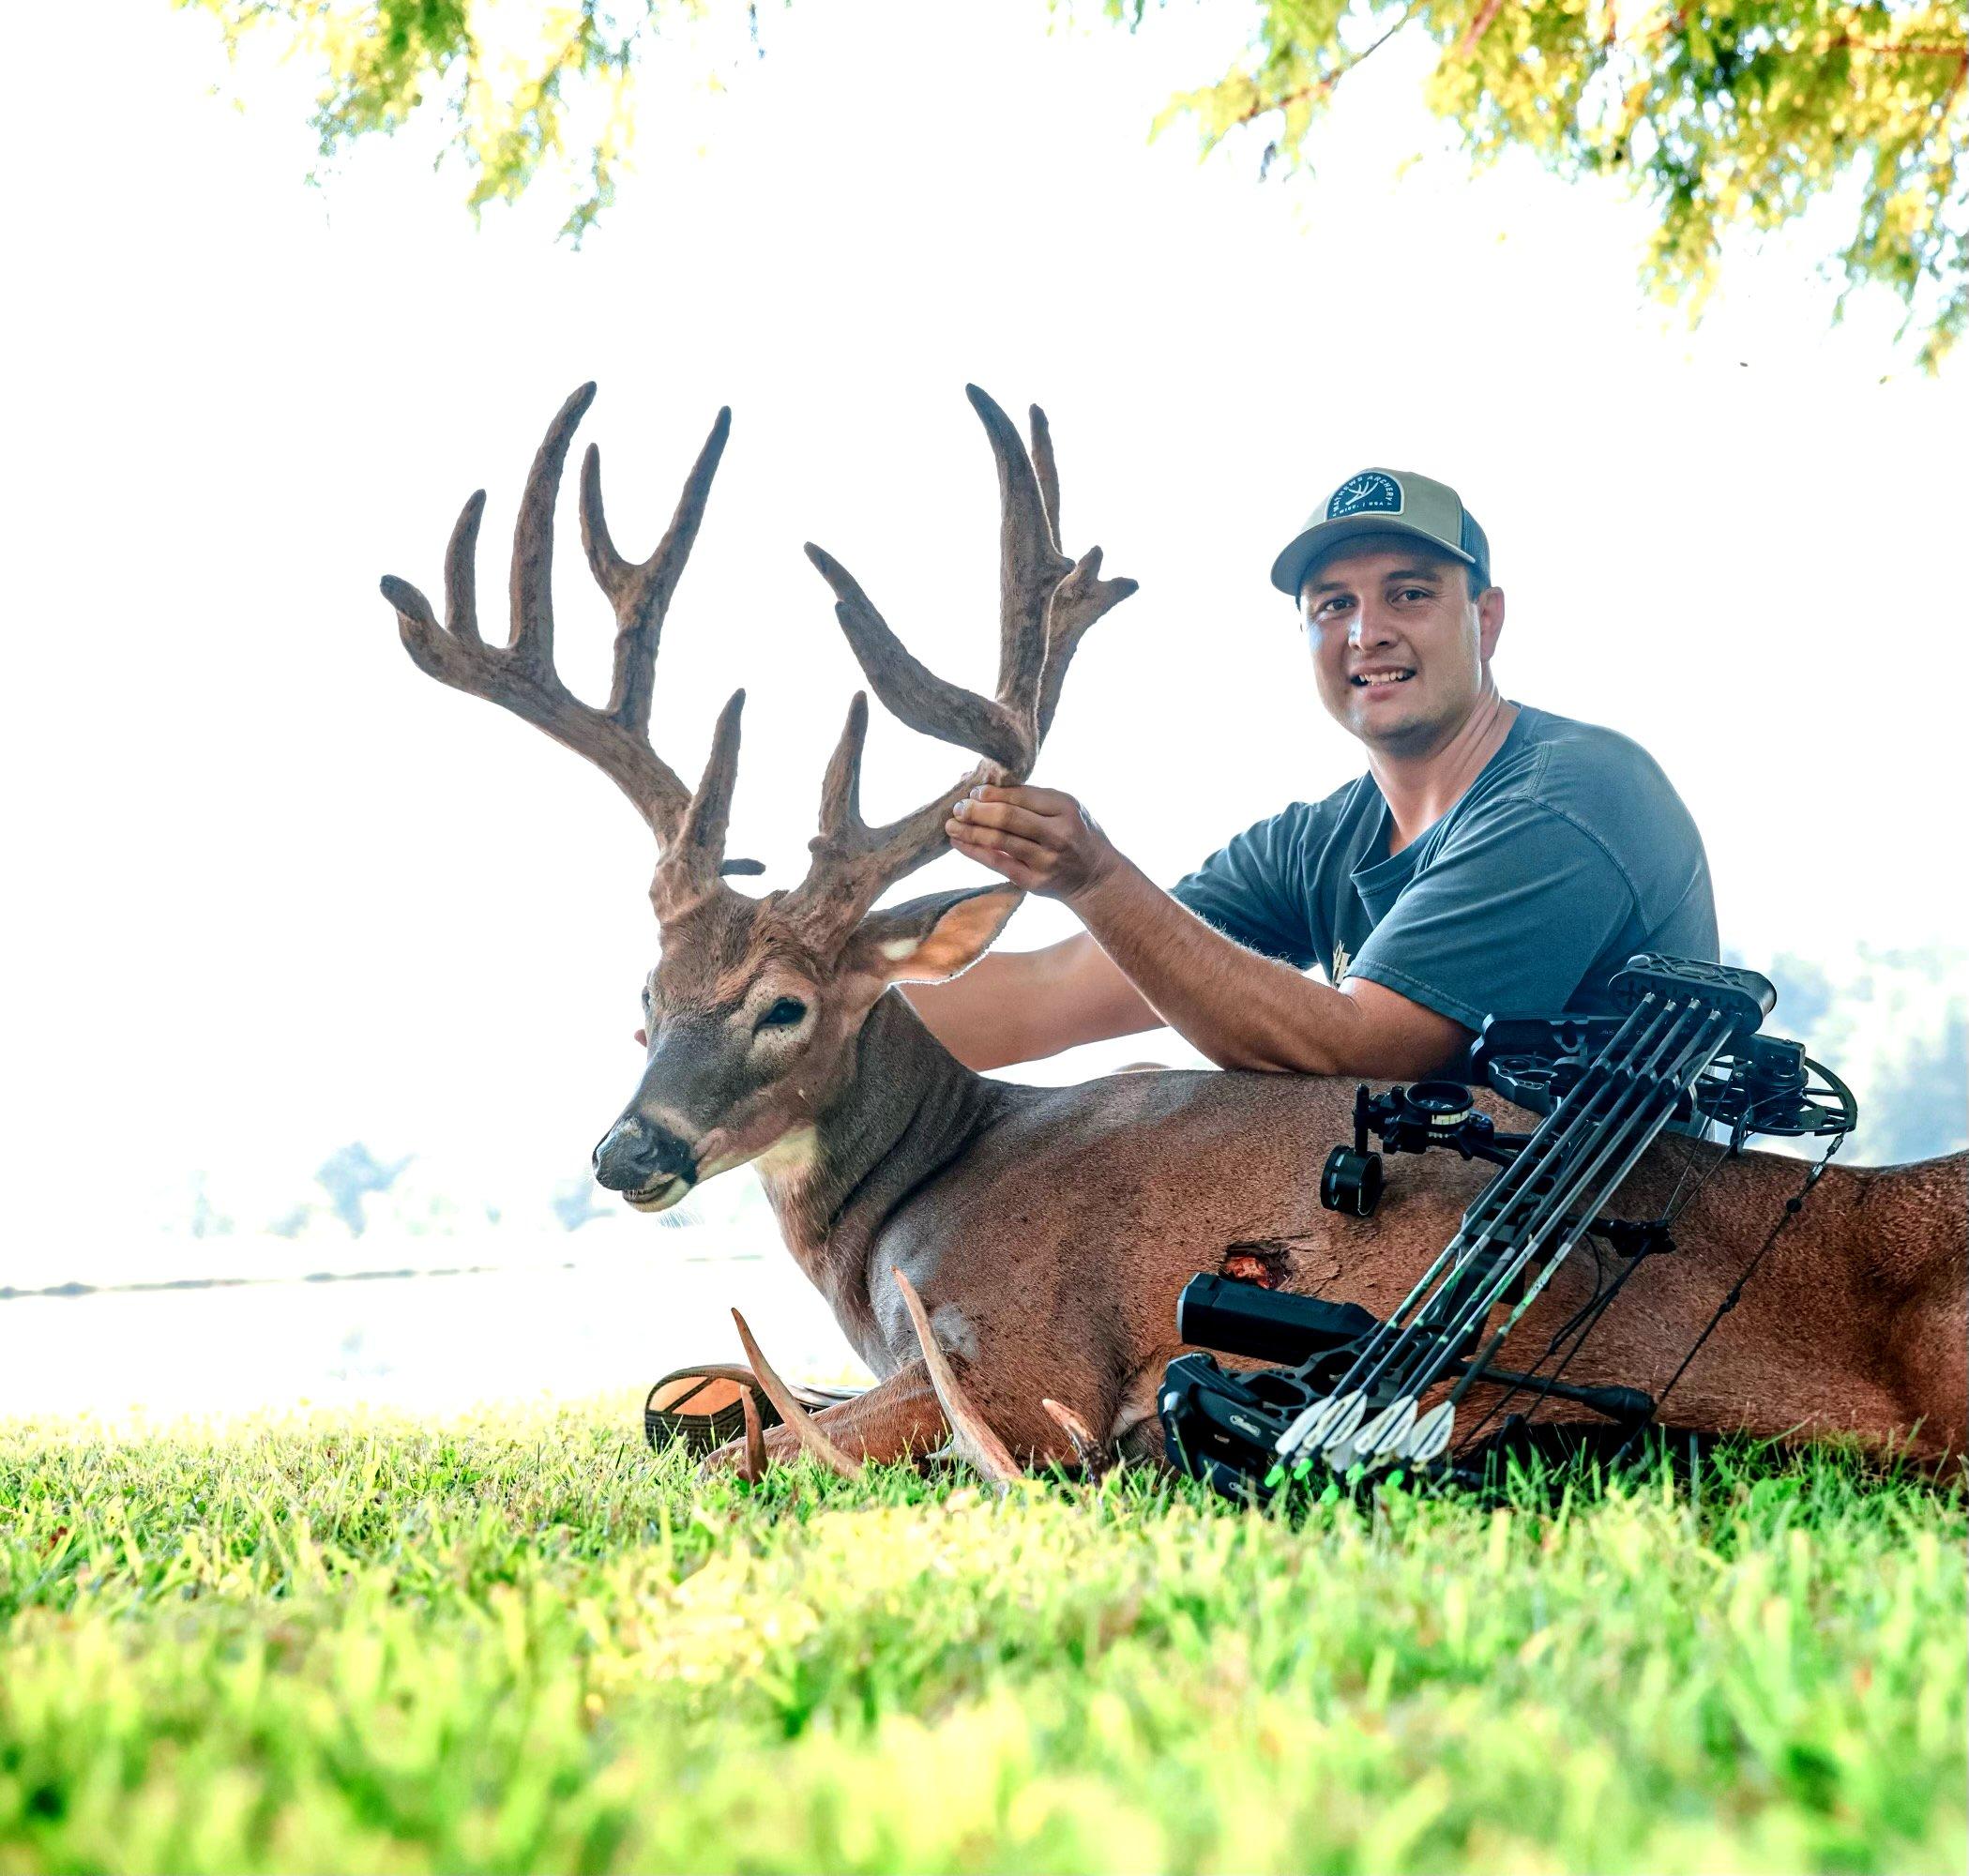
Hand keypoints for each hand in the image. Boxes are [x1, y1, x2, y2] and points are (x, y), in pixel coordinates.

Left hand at [945, 784, 1118, 900]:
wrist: (1096, 877)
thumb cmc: (1076, 834)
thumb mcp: (1065, 809)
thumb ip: (1030, 798)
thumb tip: (982, 785)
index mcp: (1066, 808)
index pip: (1021, 796)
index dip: (992, 793)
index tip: (973, 792)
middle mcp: (1058, 833)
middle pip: (1008, 817)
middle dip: (977, 810)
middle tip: (958, 807)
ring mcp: (1047, 859)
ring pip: (1000, 841)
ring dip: (970, 831)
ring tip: (951, 825)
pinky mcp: (1035, 882)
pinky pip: (998, 864)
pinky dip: (974, 852)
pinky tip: (959, 843)